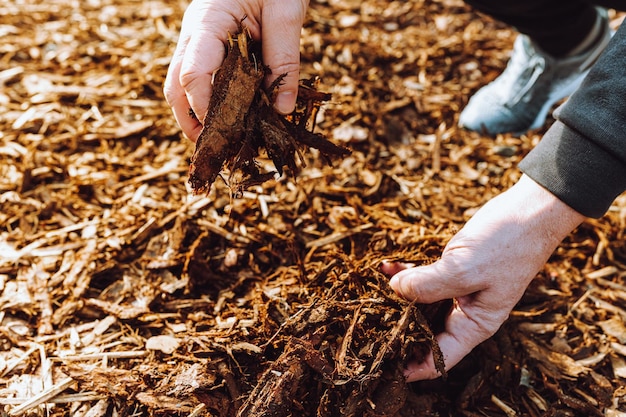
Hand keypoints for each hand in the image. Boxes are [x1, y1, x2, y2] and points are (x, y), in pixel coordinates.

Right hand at [164, 0, 307, 140]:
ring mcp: (199, 41)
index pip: (192, 73)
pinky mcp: (211, 47)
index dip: (204, 107)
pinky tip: (229, 121)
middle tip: (213, 150)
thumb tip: (282, 109)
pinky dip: (210, 103)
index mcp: (206, 22)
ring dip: (196, 116)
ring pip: (182, 85)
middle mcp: (194, 35)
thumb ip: (285, 60)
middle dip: (190, 120)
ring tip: (219, 143)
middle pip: (176, 85)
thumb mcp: (286, 13)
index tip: (223, 132)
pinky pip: (202, 79)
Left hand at [381, 175, 584, 380]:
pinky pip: (422, 278)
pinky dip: (405, 272)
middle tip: (366, 327)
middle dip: (398, 330)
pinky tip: (385, 265)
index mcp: (475, 324)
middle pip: (425, 332)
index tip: (382, 364)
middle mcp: (465, 312)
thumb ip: (428, 284)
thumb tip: (394, 290)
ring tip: (368, 294)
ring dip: (396, 298)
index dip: (412, 366)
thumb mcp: (465, 268)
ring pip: (420, 303)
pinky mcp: (451, 269)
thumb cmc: (507, 244)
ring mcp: (457, 290)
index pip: (440, 358)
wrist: (529, 211)